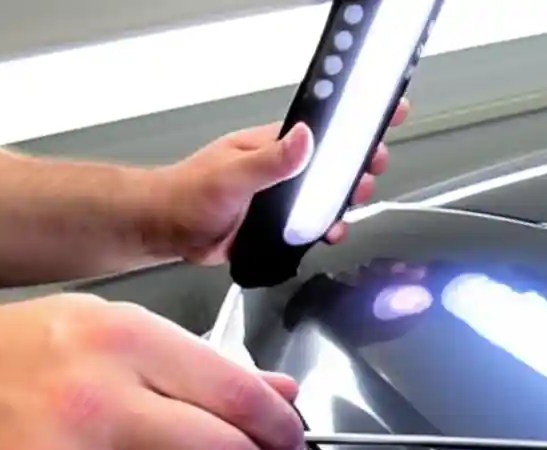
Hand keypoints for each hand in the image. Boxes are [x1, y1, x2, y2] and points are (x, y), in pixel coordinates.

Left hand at [152, 99, 410, 265]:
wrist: (164, 231)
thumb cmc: (186, 196)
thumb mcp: (233, 175)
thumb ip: (272, 160)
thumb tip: (306, 138)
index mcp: (270, 146)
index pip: (320, 129)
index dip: (353, 125)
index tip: (383, 118)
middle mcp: (278, 169)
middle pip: (331, 164)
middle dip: (357, 168)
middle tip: (371, 173)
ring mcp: (278, 197)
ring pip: (324, 196)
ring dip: (342, 202)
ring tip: (352, 207)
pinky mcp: (274, 224)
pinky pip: (309, 224)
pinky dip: (324, 230)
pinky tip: (328, 235)